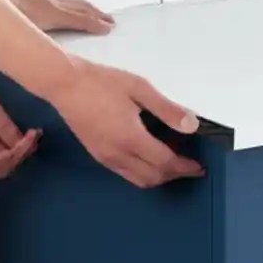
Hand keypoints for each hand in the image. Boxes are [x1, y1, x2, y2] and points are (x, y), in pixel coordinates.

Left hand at [0, 77, 40, 178]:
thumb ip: (4, 124)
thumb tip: (22, 140)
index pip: (15, 148)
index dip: (27, 145)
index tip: (36, 134)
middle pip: (9, 162)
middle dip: (21, 155)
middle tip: (28, 143)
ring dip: (9, 161)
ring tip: (15, 149)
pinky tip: (1, 156)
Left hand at [12, 0, 115, 34]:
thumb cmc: (13, 16)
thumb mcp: (35, 30)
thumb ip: (56, 39)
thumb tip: (71, 50)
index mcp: (56, 12)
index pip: (82, 18)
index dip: (96, 24)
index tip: (109, 29)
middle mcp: (54, 3)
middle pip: (82, 7)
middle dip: (98, 14)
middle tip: (111, 20)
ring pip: (73, 2)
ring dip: (88, 8)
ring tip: (96, 13)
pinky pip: (63, 1)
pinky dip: (73, 5)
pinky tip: (70, 7)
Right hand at [47, 57, 204, 188]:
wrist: (63, 84)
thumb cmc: (100, 82)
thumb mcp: (139, 88)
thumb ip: (167, 109)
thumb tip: (191, 125)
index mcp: (130, 138)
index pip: (165, 162)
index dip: (185, 167)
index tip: (199, 166)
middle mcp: (117, 154)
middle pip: (153, 177)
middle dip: (175, 175)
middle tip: (190, 167)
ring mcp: (105, 157)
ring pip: (139, 180)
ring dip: (159, 177)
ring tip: (174, 165)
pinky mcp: (98, 155)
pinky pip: (125, 174)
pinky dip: (143, 173)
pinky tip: (150, 159)